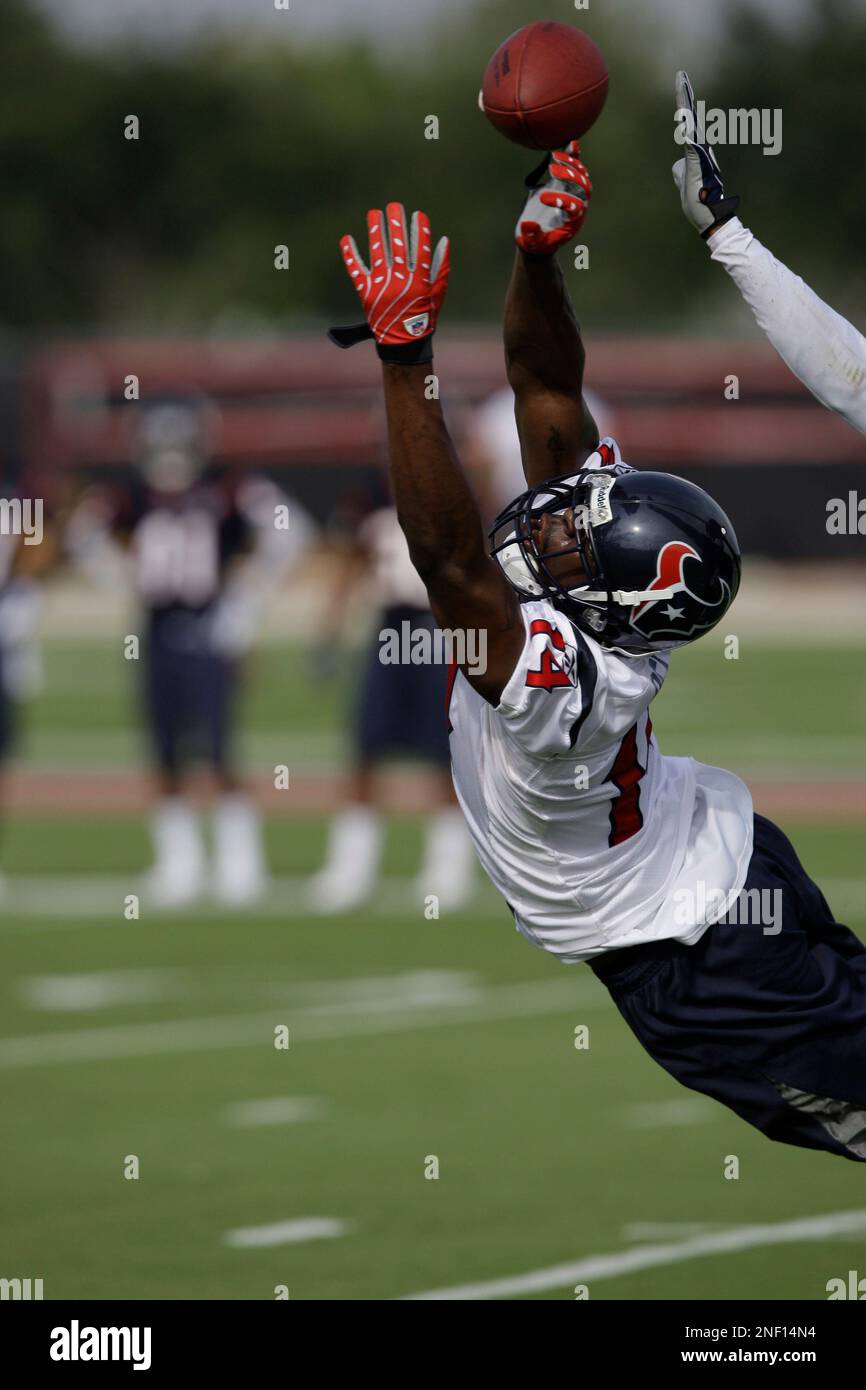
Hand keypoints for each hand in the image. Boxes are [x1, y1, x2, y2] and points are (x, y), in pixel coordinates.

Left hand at [335, 203, 449, 362]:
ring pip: (378, 251)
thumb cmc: (423, 316)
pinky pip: (356, 269)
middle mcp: (400, 280)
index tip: (418, 214)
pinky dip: (350, 254)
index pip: (421, 249)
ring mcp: (381, 285)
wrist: (403, 342)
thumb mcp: (437, 293)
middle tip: (394, 206)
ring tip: (374, 214)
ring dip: (376, 230)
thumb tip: (443, 240)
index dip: (420, 230)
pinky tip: (347, 238)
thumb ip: (441, 267)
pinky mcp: (365, 291)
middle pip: (399, 245)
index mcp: (420, 281)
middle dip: (396, 223)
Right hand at [515, 141, 592, 255]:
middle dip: (571, 177)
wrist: (537, 236)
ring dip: (572, 164)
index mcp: (572, 222)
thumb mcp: (531, 242)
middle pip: (583, 188)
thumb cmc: (535, 242)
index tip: (544, 200)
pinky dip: (573, 156)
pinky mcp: (566, 184)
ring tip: (556, 156)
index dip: (563, 201)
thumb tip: (528, 224)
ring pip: (582, 175)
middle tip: (554, 171)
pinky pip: (574, 167)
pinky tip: (571, 143)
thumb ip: (531, 234)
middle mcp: (577, 206)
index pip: (575, 208)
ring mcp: (573, 193)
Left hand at [672, 70, 739, 238]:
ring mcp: (699, 155)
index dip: (685, 106)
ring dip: (685, 106)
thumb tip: (678, 165)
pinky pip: (691, 144)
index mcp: (695, 152)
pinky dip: (688, 131)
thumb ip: (681, 170)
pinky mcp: (697, 165)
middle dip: (686, 96)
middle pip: (690, 118)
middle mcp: (700, 149)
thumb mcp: (684, 182)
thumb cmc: (699, 202)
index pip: (687, 124)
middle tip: (681, 75)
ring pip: (690, 125)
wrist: (710, 217)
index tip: (682, 86)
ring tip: (682, 84)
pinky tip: (685, 118)